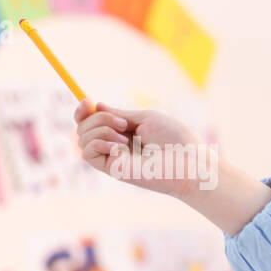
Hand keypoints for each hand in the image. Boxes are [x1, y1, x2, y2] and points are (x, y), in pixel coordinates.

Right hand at [74, 100, 205, 198]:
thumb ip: (119, 114)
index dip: (82, 111)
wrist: (188, 161)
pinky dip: (99, 143)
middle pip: (83, 127)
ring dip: (101, 129)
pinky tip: (120, 147)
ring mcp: (113, 158)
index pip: (91, 121)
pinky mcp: (113, 170)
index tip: (86, 101)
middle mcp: (115, 145)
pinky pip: (88, 154)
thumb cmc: (174, 139)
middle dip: (96, 118)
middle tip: (124, 124)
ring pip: (83, 138)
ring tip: (126, 137)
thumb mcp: (144, 118)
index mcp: (123, 131)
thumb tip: (97, 105)